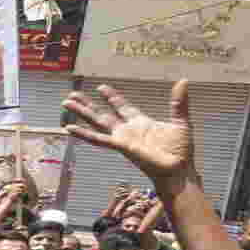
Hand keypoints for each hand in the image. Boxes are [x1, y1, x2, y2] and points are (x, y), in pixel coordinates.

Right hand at [61, 80, 199, 185]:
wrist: (178, 169)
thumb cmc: (181, 150)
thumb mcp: (181, 121)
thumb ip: (178, 102)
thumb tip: (183, 81)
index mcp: (141, 123)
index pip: (122, 107)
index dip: (111, 97)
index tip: (100, 87)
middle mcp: (128, 130)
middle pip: (103, 114)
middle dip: (88, 104)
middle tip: (73, 95)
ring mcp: (122, 138)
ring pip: (97, 122)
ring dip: (82, 113)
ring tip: (66, 103)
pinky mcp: (120, 146)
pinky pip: (98, 139)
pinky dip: (83, 134)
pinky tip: (70, 129)